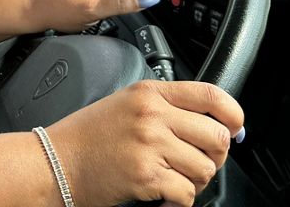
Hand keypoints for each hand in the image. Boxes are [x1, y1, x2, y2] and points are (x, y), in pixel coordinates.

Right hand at [45, 80, 245, 206]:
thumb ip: (165, 108)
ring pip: (205, 169)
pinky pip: (186, 193)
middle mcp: (151, 114)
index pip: (211, 95)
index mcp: (149, 92)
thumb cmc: (86, 138)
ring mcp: (149, 144)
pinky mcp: (145, 175)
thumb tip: (214, 126)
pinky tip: (162, 196)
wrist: (52, 163)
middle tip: (196, 164)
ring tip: (172, 180)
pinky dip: (178, 202)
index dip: (234, 115)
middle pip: (217, 137)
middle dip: (214, 158)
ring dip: (194, 182)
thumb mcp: (124, 105)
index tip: (237, 129)